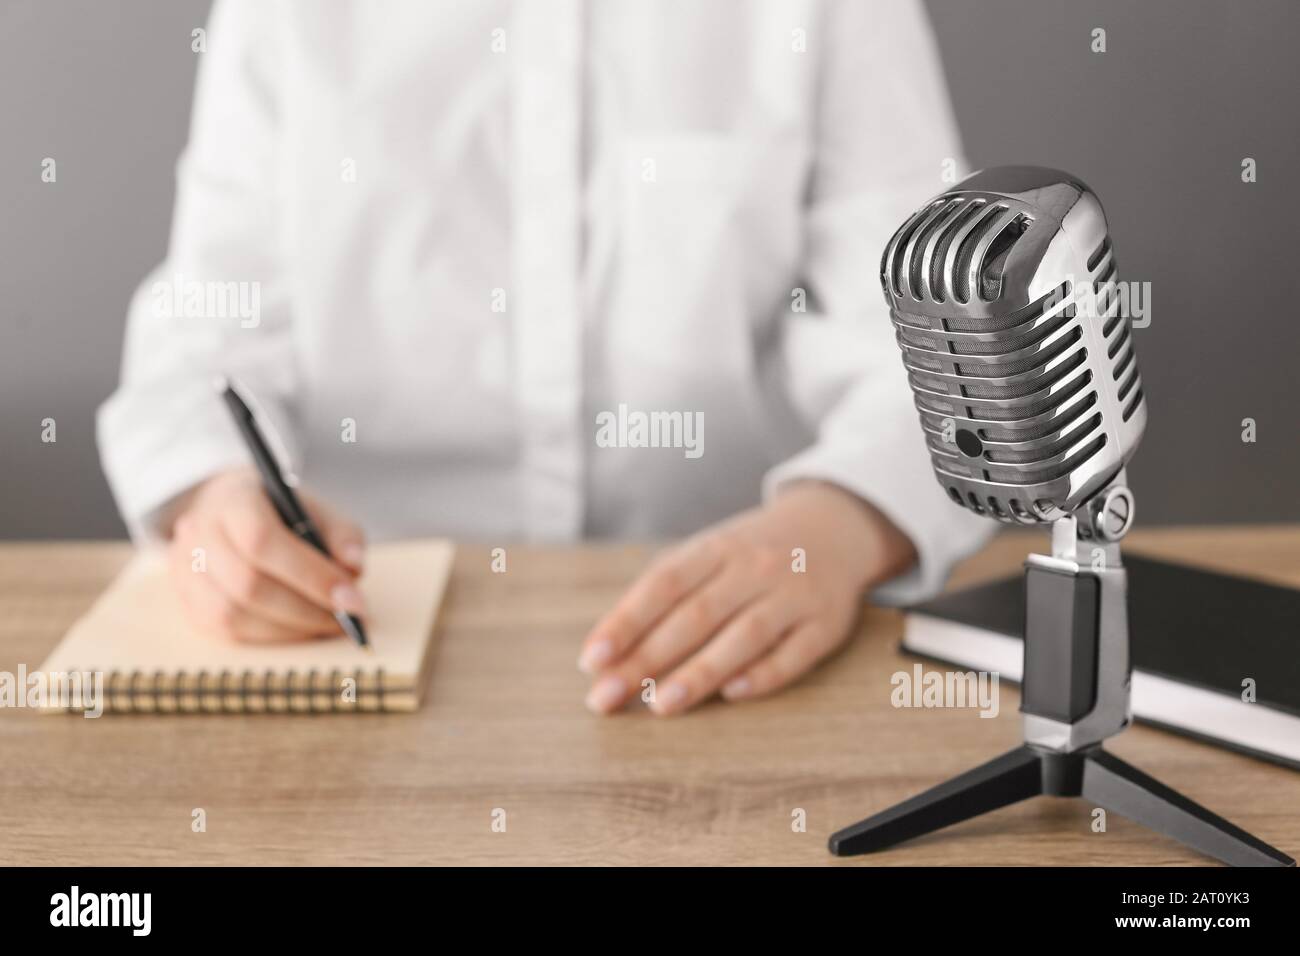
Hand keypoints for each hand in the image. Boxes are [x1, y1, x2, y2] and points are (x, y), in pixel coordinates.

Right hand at [166, 467, 366, 642]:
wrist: (230, 511)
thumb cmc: (282, 513)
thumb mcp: (318, 510)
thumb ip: (342, 535)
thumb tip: (353, 568)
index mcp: (234, 498)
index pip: (262, 540)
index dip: (310, 575)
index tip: (351, 599)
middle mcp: (199, 531)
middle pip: (247, 584)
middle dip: (306, 609)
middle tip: (347, 619)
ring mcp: (183, 568)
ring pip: (231, 614)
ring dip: (288, 628)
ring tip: (327, 624)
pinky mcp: (185, 599)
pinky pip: (224, 631)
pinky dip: (268, 636)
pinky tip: (299, 628)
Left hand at [578, 481, 916, 715]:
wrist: (834, 528)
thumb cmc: (750, 554)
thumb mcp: (708, 554)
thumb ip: (664, 594)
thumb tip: (609, 652)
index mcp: (716, 548)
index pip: (663, 585)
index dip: (625, 623)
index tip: (592, 661)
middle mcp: (755, 568)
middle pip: (696, 616)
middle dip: (647, 659)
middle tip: (608, 698)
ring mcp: (793, 595)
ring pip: (744, 636)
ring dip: (701, 672)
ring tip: (661, 706)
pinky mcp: (826, 625)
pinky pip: (794, 654)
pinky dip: (764, 674)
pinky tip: (732, 694)